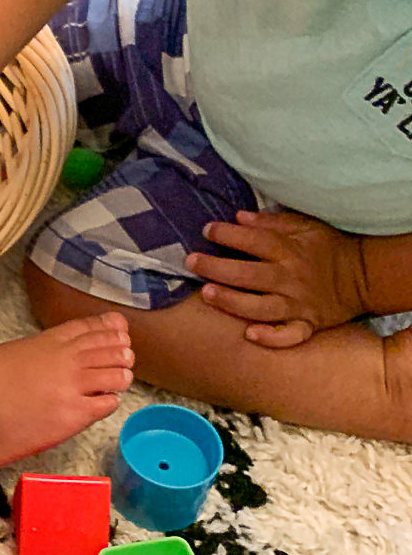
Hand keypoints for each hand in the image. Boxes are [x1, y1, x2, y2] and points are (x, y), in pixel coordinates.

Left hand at [186, 210, 364, 347]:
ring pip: (261, 306)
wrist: (363, 276)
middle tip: (191, 262)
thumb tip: (237, 217)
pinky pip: (290, 335)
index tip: (206, 230)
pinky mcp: (307, 324)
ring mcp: (298, 304)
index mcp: (289, 251)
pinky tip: (251, 335)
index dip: (229, 235)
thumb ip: (270, 223)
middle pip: (249, 274)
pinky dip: (272, 337)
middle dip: (218, 268)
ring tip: (207, 294)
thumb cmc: (326, 248)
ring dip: (233, 302)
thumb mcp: (304, 226)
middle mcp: (290, 278)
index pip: (255, 241)